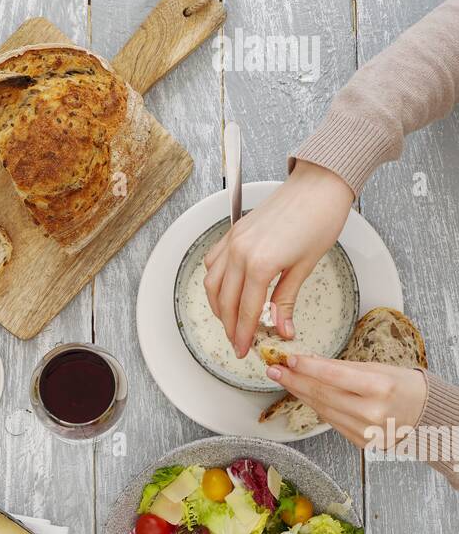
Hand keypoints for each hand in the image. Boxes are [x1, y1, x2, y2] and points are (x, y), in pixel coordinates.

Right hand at [203, 160, 354, 356]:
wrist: (319, 183)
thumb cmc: (319, 218)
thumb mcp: (305, 266)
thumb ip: (286, 300)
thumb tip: (282, 329)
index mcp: (261, 263)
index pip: (246, 310)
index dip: (243, 334)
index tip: (244, 349)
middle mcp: (241, 252)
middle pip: (225, 301)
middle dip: (229, 326)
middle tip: (237, 342)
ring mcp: (233, 240)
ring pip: (212, 284)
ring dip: (218, 307)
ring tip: (229, 322)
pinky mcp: (233, 232)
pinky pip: (213, 262)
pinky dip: (214, 281)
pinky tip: (224, 291)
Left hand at [265, 355, 425, 446]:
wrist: (425, 416)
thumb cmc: (405, 387)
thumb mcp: (379, 369)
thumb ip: (343, 368)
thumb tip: (310, 360)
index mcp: (380, 388)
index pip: (335, 376)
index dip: (309, 368)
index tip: (290, 359)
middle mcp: (371, 412)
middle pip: (323, 395)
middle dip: (295, 380)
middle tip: (275, 369)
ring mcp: (364, 430)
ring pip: (322, 409)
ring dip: (300, 393)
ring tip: (284, 379)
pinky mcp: (358, 441)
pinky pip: (330, 421)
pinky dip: (316, 406)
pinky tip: (303, 394)